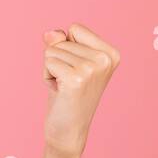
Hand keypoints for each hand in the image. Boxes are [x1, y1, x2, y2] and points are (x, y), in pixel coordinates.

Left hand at [41, 23, 120, 157]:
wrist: (69, 129)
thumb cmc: (67, 94)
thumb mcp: (67, 62)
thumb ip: (60, 41)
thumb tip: (50, 33)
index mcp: (111, 53)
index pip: (75, 28)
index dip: (66, 47)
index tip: (74, 69)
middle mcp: (106, 59)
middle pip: (61, 40)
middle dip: (57, 60)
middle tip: (68, 82)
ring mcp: (93, 68)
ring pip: (51, 50)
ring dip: (51, 69)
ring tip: (64, 87)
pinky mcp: (77, 78)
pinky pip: (47, 62)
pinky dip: (46, 76)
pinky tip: (59, 91)